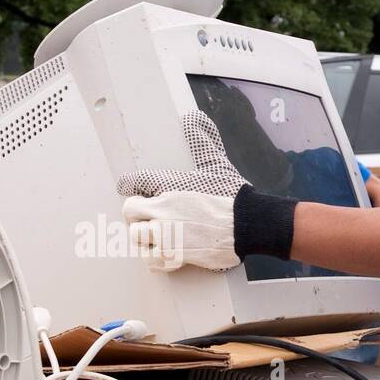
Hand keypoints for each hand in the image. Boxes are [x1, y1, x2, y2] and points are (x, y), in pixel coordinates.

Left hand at [116, 111, 247, 271]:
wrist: (250, 225)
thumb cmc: (232, 196)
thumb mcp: (216, 164)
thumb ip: (202, 142)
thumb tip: (193, 118)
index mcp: (168, 185)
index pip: (131, 183)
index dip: (129, 186)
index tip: (130, 189)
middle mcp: (162, 211)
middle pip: (129, 213)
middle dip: (137, 214)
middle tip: (150, 216)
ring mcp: (167, 235)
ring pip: (137, 237)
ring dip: (146, 237)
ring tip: (159, 235)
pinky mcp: (175, 255)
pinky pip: (151, 260)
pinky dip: (156, 258)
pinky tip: (166, 251)